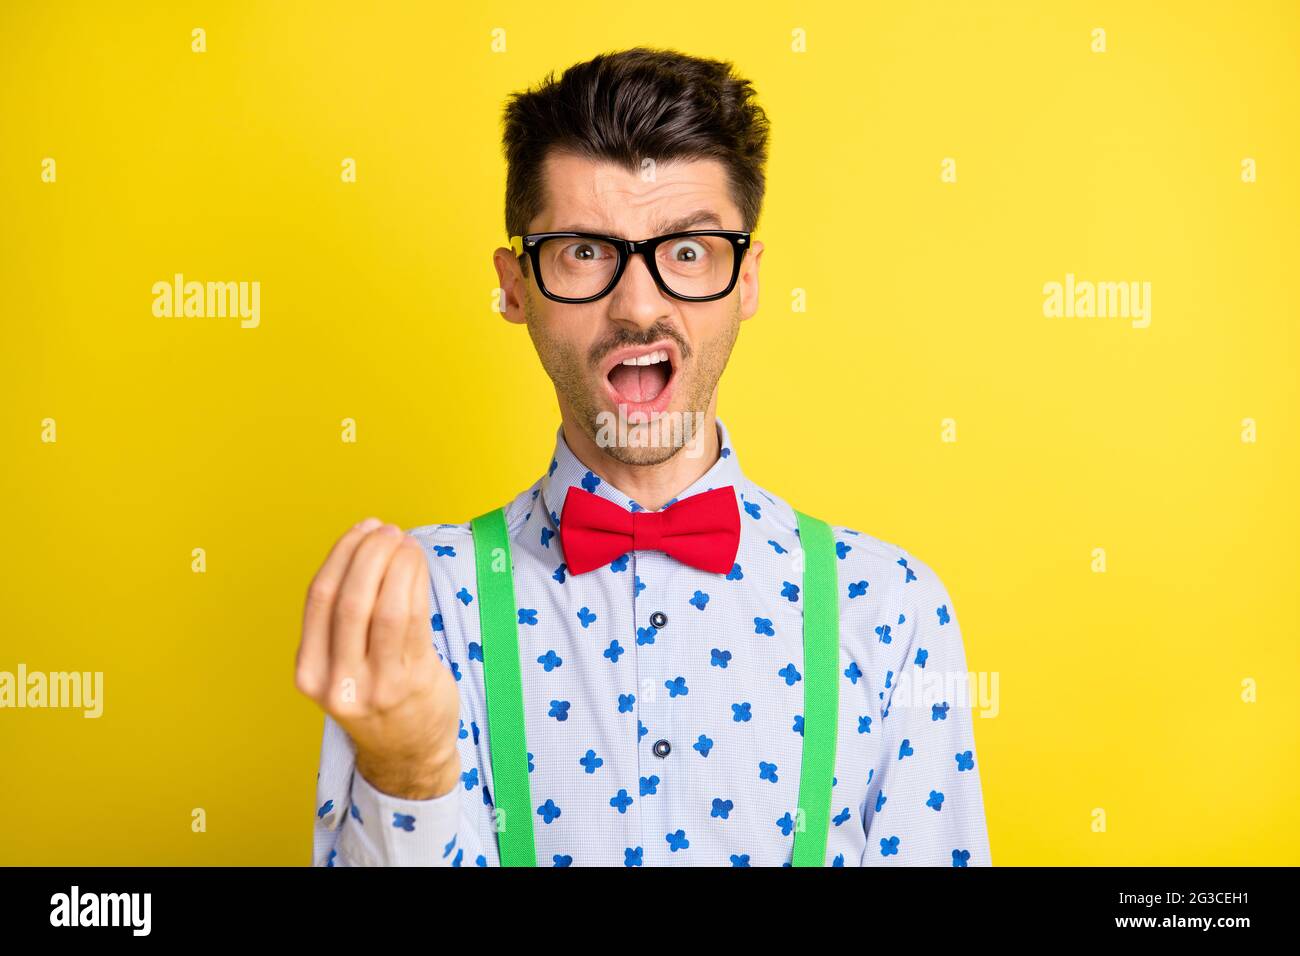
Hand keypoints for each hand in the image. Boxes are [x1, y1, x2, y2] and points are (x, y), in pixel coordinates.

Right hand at [295, 518, 460, 799]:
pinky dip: (415, 581)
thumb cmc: (376, 697)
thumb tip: (362, 544)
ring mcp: (378, 684)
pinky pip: (415, 618)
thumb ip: (340, 620)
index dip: (341, 555)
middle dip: (369, 553)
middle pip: (350, 599)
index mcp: (310, 672)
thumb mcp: (339, 667)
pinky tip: (417, 564)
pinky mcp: (414, 680)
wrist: (407, 753)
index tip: (361, 530)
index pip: (319, 598)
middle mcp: (338, 681)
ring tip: (405, 543)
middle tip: (387, 531)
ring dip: (396, 563)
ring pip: (385, 606)